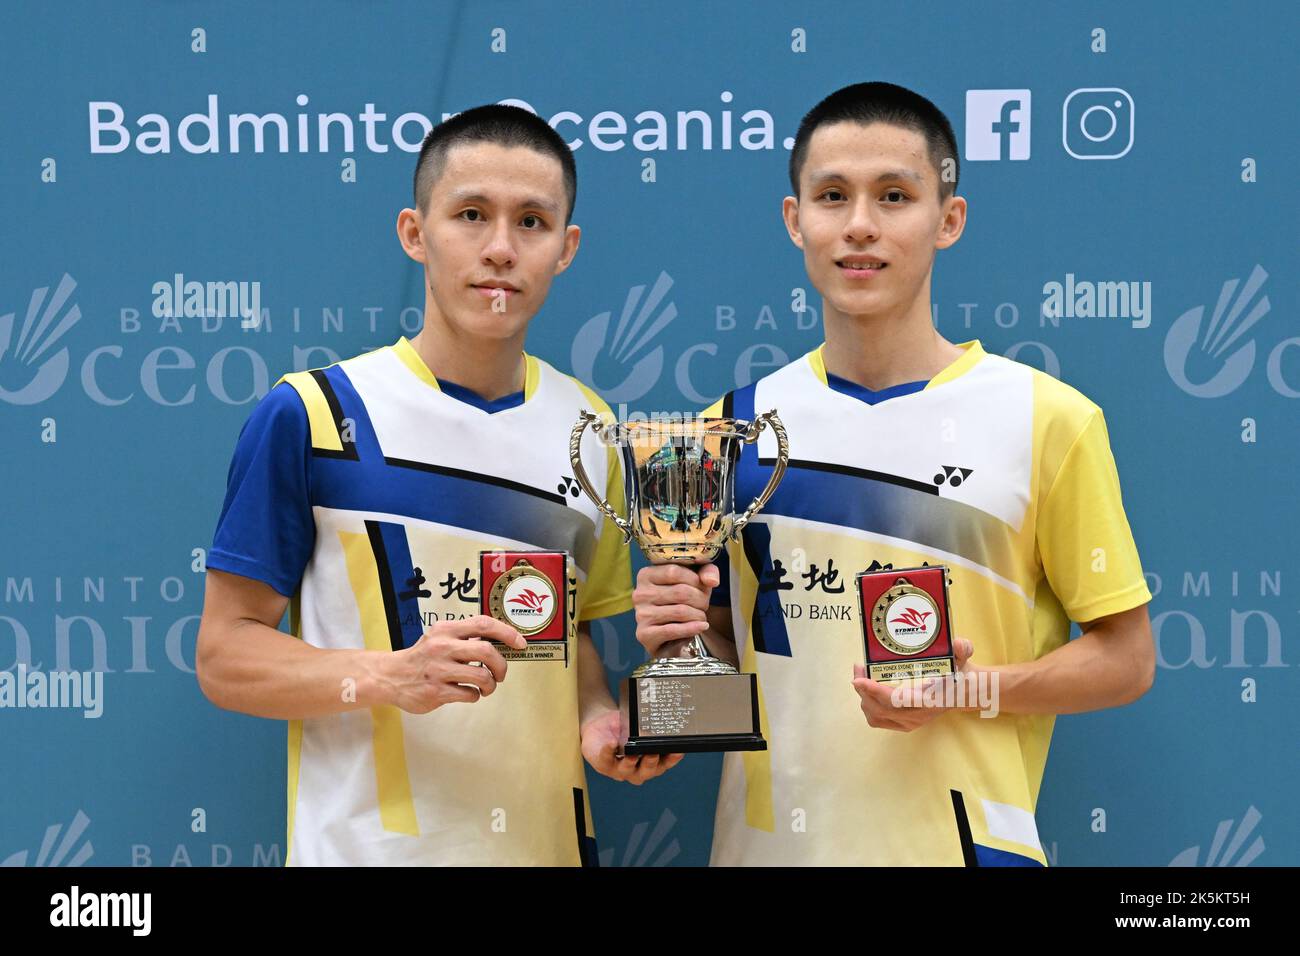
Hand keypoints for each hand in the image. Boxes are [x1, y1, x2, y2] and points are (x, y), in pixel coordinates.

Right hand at [379, 616, 525, 713]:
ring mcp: (439, 670)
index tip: (520, 643)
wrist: (391, 676)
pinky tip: (468, 693)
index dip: (507, 633)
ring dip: (491, 685)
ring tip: (486, 687)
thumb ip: (465, 636)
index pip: (484, 624)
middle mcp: (443, 647)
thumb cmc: (422, 657)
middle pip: (487, 652)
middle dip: (502, 666)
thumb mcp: (440, 637)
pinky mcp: (436, 691)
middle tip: (501, 673)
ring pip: (482, 677)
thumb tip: (500, 640)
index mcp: (446, 630)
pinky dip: (475, 695)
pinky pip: (469, 694)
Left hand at [580, 708, 683, 784]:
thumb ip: (646, 732)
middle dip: (650, 764)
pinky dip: (609, 751)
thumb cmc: (624, 729)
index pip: (664, 764)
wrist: (601, 725)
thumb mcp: (637, 728)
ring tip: (632, 754)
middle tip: (653, 754)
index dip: (671, 760)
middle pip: (646, 772)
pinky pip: (605, 759)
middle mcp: (636, 770)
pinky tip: (612, 743)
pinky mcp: (603, 764)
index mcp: (650, 763)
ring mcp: (619, 770)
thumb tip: (653, 731)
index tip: (677, 751)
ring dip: (630, 763)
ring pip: (627, 771)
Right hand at [633, 563, 719, 658]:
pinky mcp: (644, 634)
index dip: (695, 580)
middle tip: (704, 605)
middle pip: (680, 592)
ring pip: (680, 611)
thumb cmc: (682, 601)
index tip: (702, 587)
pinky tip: (702, 626)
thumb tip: (712, 581)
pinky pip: (673, 630)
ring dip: (698, 615)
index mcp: (646, 575)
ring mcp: (641, 615)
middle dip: (700, 600)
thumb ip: (707, 571)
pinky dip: (692, 628)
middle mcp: (640, 594)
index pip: (674, 571)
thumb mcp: (696, 580)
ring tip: (701, 616)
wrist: (672, 635)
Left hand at [851, 637, 975, 731]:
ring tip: (861, 676)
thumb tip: (960, 645)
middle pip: (881, 708)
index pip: (899, 701)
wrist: (962, 693)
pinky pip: (877, 720)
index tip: (859, 680)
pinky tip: (867, 688)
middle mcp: (918, 715)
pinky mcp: (902, 724)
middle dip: (864, 689)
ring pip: (876, 715)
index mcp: (930, 702)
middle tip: (858, 669)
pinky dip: (867, 705)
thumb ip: (963, 649)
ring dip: (864, 696)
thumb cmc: (958, 674)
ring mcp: (909, 722)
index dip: (876, 691)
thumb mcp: (963, 659)